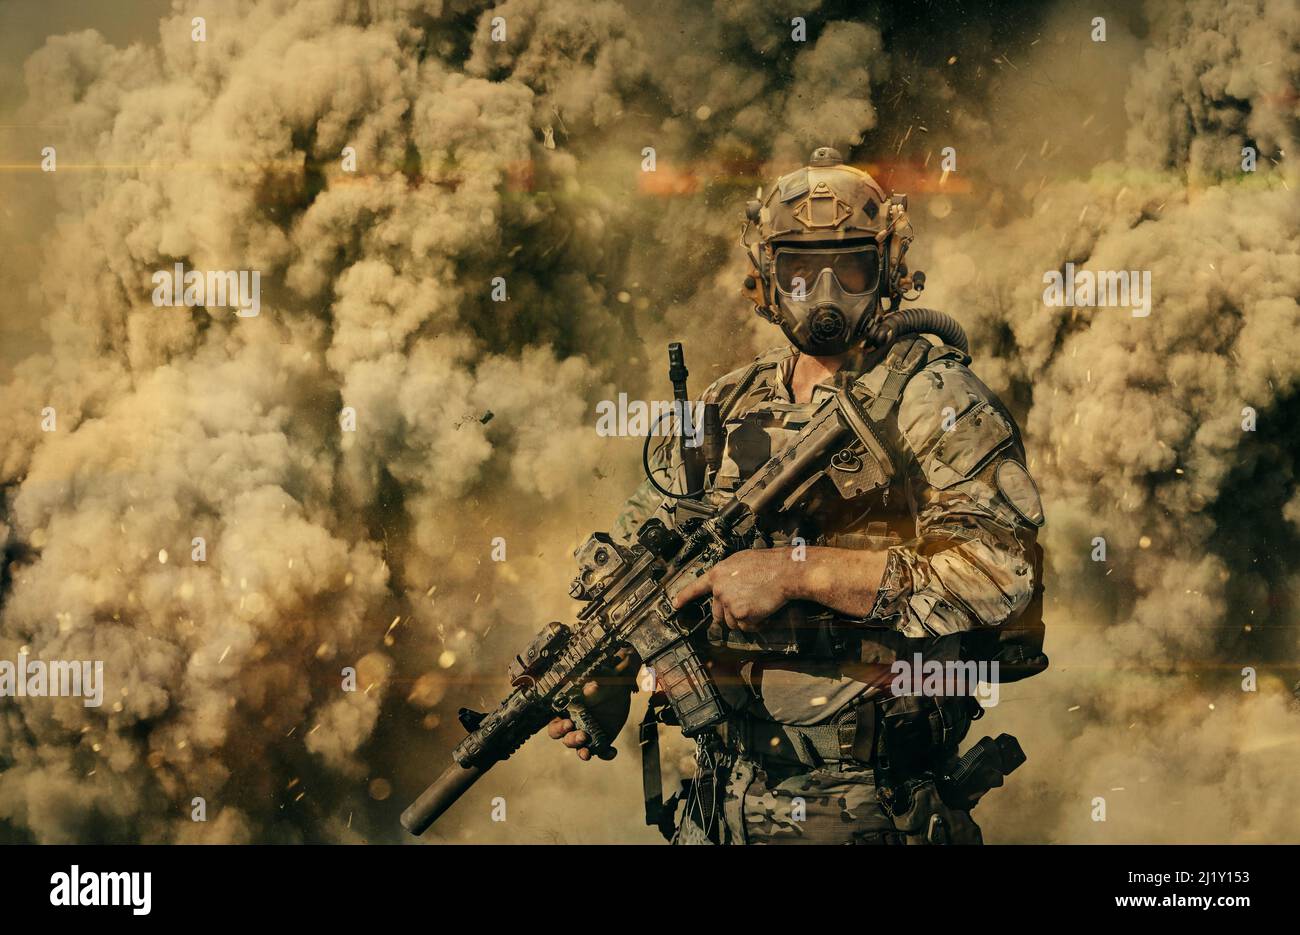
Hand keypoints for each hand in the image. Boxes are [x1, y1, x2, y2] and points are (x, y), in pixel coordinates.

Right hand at [545, 647, 636, 761]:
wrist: (618, 687)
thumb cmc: (600, 681)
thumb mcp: (596, 680)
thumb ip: (592, 685)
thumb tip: (591, 689)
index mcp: (566, 713)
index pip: (555, 726)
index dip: (558, 728)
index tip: (569, 723)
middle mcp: (575, 726)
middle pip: (566, 740)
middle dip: (572, 740)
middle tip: (582, 736)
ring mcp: (588, 734)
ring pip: (580, 749)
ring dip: (582, 752)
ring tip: (587, 753)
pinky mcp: (602, 739)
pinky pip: (601, 752)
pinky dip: (606, 754)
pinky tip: (612, 751)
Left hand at [671, 549, 793, 630]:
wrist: (782, 571)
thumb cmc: (766, 564)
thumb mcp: (740, 561)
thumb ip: (728, 575)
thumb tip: (727, 584)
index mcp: (717, 574)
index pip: (696, 588)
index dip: (684, 597)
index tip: (676, 605)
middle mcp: (719, 590)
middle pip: (717, 613)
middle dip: (728, 614)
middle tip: (743, 607)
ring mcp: (728, 603)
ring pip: (732, 622)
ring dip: (743, 619)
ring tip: (757, 605)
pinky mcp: (740, 614)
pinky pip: (745, 626)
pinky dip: (755, 623)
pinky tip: (762, 610)